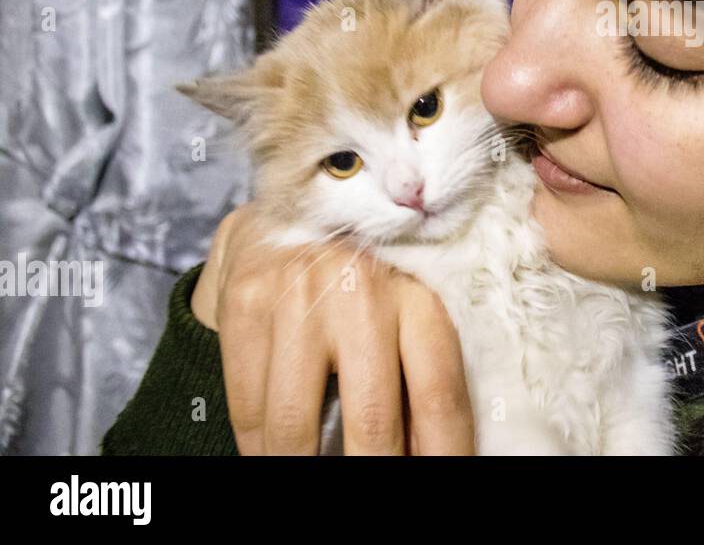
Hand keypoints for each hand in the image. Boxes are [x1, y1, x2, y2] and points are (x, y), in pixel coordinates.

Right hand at [191, 203, 474, 454]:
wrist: (292, 217)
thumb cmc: (365, 279)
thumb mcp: (409, 308)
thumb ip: (422, 371)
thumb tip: (437, 452)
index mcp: (418, 292)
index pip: (440, 394)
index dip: (444, 455)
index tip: (443, 482)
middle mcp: (359, 289)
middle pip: (372, 420)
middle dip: (377, 472)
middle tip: (381, 499)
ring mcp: (296, 295)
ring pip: (296, 426)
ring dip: (306, 470)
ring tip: (319, 480)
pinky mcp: (245, 304)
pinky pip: (249, 407)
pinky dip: (261, 450)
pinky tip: (276, 459)